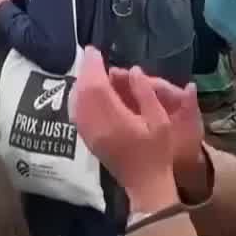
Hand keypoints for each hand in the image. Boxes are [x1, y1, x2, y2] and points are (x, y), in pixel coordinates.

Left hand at [69, 50, 196, 210]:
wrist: (145, 185)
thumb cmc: (158, 152)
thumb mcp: (160, 121)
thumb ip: (145, 94)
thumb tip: (133, 71)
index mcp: (115, 120)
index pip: (96, 87)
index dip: (93, 67)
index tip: (95, 51)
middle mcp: (97, 127)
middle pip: (82, 92)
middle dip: (85, 71)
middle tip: (91, 55)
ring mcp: (90, 135)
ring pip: (76, 103)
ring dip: (80, 83)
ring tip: (90, 70)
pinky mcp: (88, 141)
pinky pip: (76, 114)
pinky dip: (78, 98)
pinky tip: (86, 91)